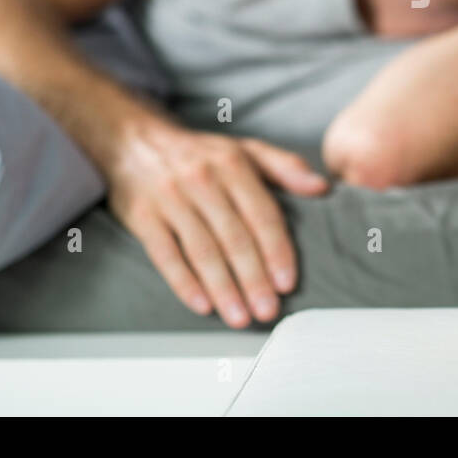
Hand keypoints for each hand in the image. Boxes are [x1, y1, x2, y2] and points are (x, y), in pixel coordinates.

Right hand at [105, 115, 329, 327]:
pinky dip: (184, 282)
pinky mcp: (142, 215)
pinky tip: (202, 305)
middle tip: (267, 310)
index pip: (261, 213)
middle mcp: (202, 179)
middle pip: (234, 237)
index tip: (287, 282)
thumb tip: (322, 187)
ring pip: (202, 250)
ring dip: (223, 288)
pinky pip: (165, 254)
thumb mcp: (244, 149)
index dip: (276, 250)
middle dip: (253, 278)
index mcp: (233, 164)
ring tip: (240, 317)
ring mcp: (170, 198)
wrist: (135, 140)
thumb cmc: (200, 154)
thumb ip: (285, 166)